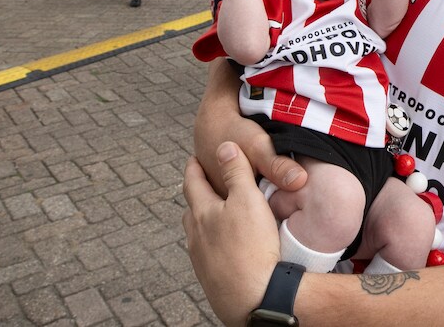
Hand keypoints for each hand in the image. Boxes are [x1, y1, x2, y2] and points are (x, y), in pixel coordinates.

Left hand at [182, 143, 278, 325]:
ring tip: (214, 214)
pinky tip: (225, 246)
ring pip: (197, 233)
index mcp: (202, 213)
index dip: (194, 168)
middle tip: (202, 183)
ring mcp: (201, 259)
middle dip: (196, 193)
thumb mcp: (247, 200)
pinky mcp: (211, 278)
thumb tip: (223, 147)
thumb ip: (236, 172)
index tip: (195, 158)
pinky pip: (207, 252)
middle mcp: (195, 236)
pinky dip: (213, 242)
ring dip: (203, 219)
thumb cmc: (251, 248)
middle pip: (191, 209)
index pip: (193, 183)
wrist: (252, 298)